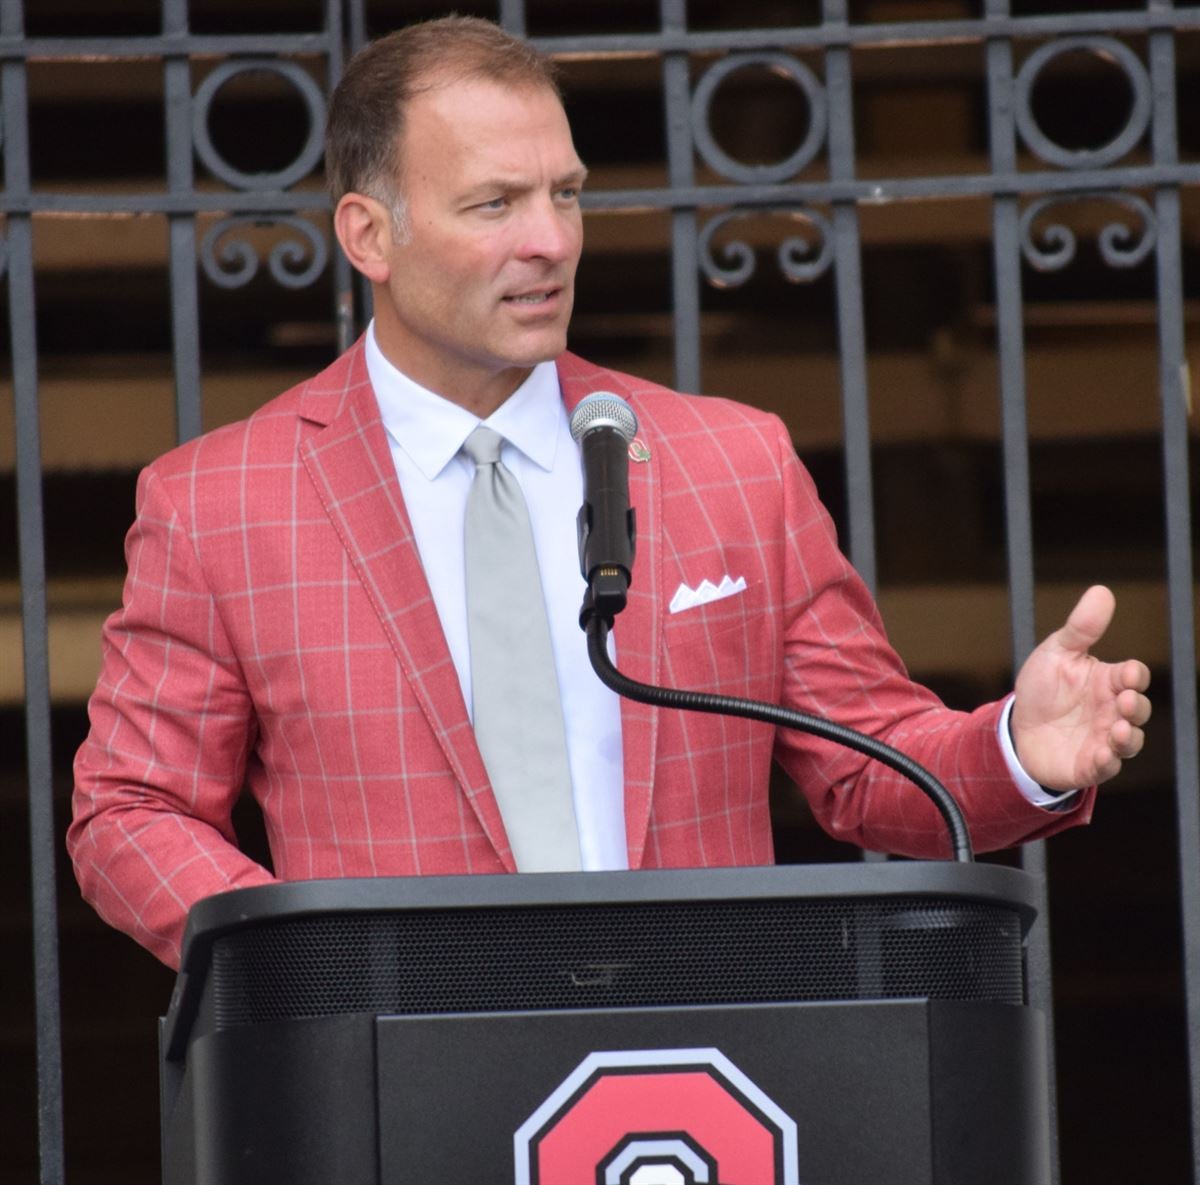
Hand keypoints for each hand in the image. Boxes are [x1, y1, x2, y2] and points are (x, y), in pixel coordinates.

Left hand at [1010, 585, 1150, 790]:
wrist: (1017, 728)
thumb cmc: (1044, 688)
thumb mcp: (1057, 653)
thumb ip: (1081, 628)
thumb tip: (1101, 590)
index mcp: (1108, 682)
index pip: (1134, 677)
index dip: (1135, 676)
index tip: (1128, 674)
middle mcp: (1112, 711)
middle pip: (1138, 710)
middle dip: (1136, 707)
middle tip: (1125, 702)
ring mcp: (1103, 739)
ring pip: (1129, 742)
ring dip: (1127, 738)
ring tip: (1117, 730)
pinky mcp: (1088, 764)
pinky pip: (1105, 767)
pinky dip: (1106, 762)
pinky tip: (1101, 754)